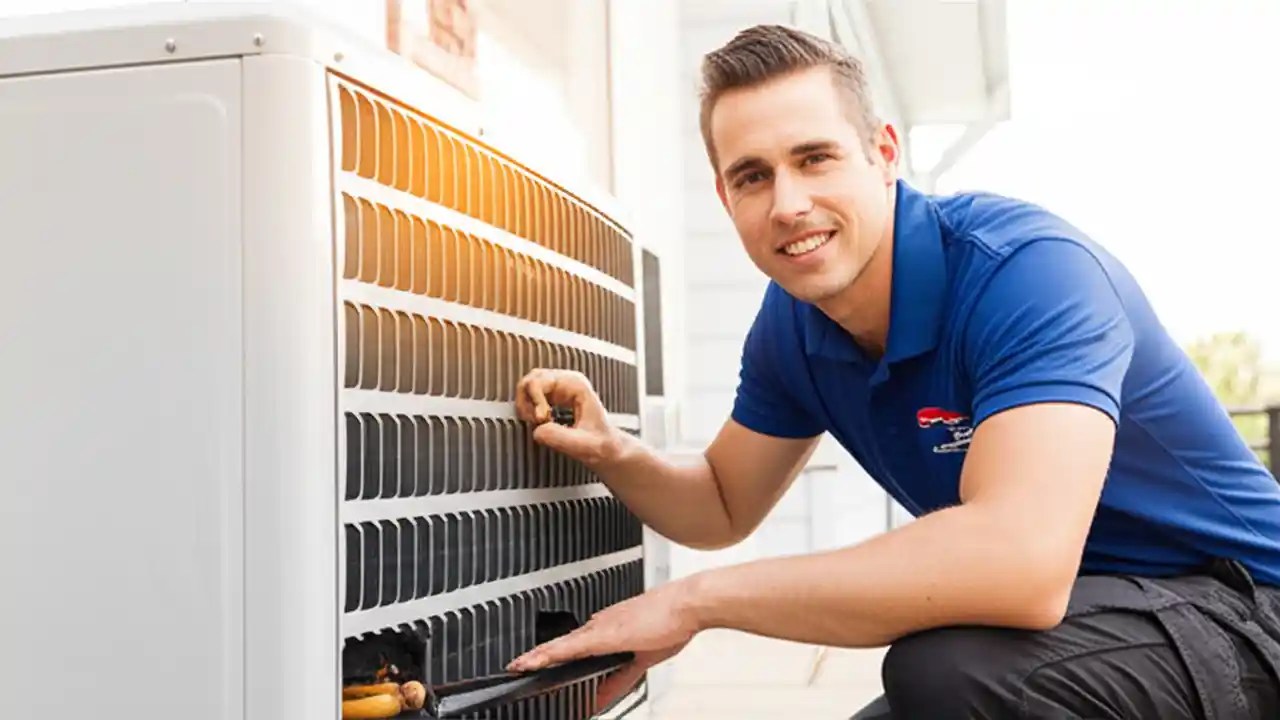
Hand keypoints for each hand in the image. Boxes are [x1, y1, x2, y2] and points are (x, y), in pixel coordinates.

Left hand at [506, 579, 702, 714]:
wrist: (686, 604)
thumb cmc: (672, 621)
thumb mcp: (643, 661)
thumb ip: (620, 681)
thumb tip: (602, 698)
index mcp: (609, 628)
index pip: (574, 645)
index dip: (554, 655)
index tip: (537, 663)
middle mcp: (600, 624)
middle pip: (561, 644)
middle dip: (539, 657)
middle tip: (518, 667)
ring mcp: (600, 627)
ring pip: (560, 644)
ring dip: (538, 656)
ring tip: (518, 666)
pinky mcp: (604, 634)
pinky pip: (569, 646)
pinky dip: (550, 655)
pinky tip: (536, 661)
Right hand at [515, 368, 626, 469]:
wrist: (607, 448)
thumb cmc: (601, 444)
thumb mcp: (581, 445)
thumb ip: (559, 437)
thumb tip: (537, 430)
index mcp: (576, 385)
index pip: (540, 381)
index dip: (535, 401)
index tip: (540, 419)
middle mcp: (567, 381)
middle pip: (531, 379)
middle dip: (527, 402)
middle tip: (535, 421)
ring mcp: (560, 388)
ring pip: (529, 386)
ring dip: (526, 405)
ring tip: (536, 422)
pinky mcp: (555, 397)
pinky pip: (532, 395)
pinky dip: (529, 408)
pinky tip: (538, 421)